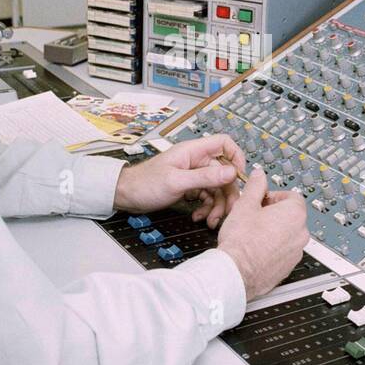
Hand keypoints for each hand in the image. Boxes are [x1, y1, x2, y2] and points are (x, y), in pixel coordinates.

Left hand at [113, 135, 245, 223]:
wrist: (126, 196)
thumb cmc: (144, 183)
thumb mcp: (177, 181)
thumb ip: (205, 177)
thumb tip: (231, 172)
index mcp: (194, 152)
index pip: (224, 144)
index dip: (236, 157)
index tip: (239, 177)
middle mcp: (196, 161)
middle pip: (224, 173)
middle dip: (227, 193)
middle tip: (228, 211)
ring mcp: (193, 175)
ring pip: (217, 188)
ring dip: (217, 205)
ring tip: (211, 220)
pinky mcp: (189, 187)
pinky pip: (207, 197)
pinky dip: (206, 208)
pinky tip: (200, 216)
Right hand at [217, 167, 308, 298]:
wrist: (237, 272)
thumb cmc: (241, 241)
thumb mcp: (245, 204)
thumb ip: (255, 186)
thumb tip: (259, 176)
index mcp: (295, 214)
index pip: (292, 196)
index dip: (274, 196)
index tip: (261, 200)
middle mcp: (301, 233)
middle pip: (291, 215)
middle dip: (274, 213)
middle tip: (254, 216)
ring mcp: (296, 252)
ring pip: (287, 234)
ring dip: (274, 231)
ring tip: (253, 233)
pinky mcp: (288, 267)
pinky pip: (283, 251)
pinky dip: (273, 248)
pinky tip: (255, 248)